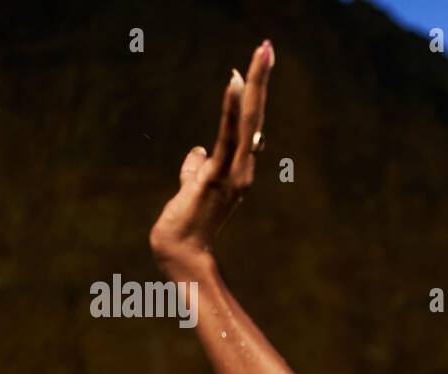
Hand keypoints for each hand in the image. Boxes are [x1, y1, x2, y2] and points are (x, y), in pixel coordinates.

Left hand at [149, 40, 274, 271]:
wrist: (180, 253)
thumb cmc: (184, 225)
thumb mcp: (190, 188)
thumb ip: (194, 169)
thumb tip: (195, 152)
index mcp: (237, 169)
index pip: (247, 123)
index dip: (253, 92)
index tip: (257, 61)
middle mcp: (243, 169)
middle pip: (255, 115)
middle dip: (261, 78)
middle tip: (267, 45)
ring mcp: (234, 173)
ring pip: (247, 121)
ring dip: (254, 84)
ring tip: (261, 53)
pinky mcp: (218, 177)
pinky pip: (228, 136)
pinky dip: (232, 109)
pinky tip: (235, 83)